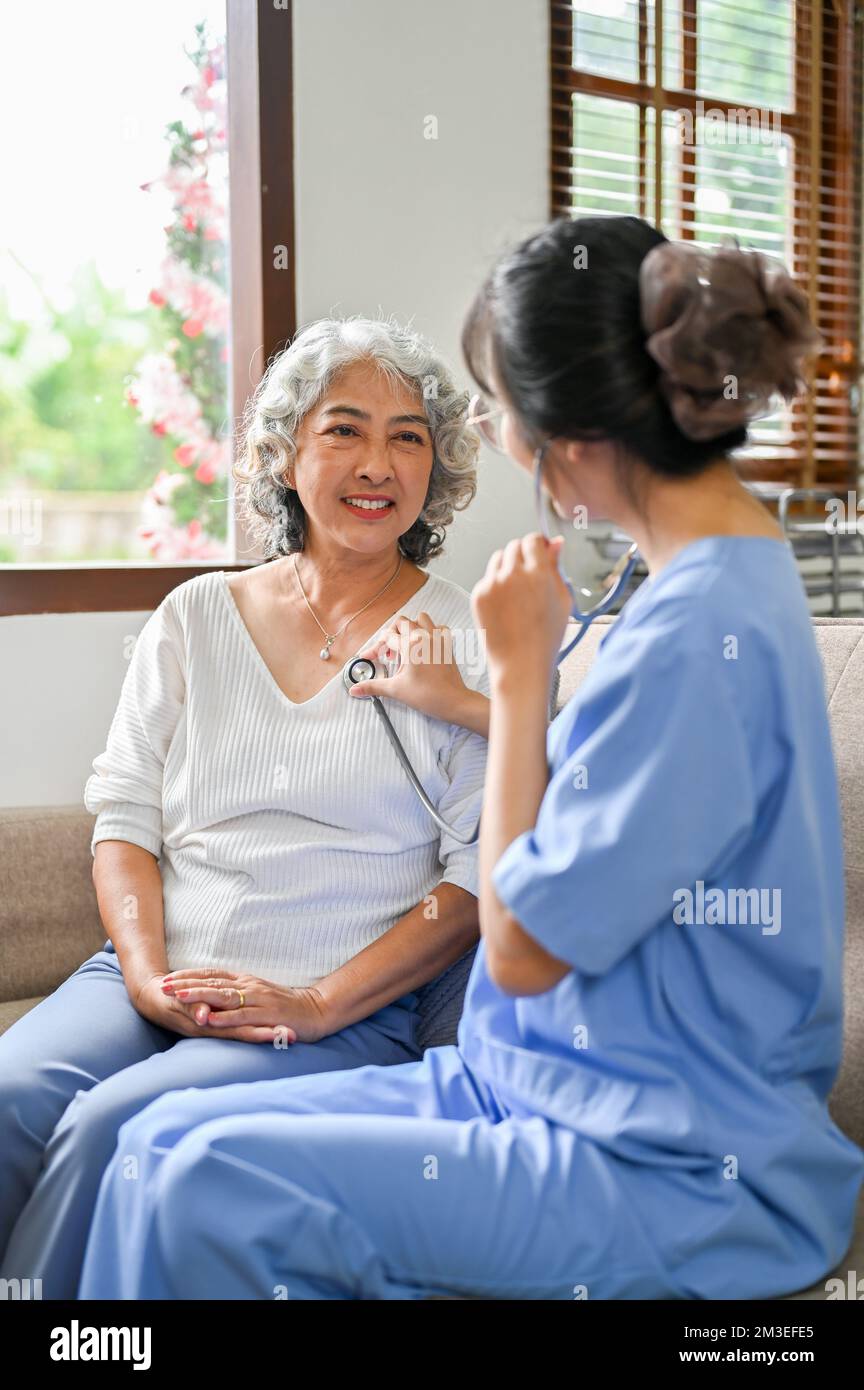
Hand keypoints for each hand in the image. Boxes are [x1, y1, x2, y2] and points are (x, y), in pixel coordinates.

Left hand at [160, 969, 329, 1043]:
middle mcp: (251, 986)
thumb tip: (217, 993)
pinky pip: (244, 1015)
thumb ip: (240, 993)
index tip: (169, 977)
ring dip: (201, 995)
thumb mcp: (260, 994)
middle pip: (214, 981)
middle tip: (164, 985)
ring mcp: (260, 999)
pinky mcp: (269, 1015)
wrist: (318, 1010)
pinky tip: (210, 1018)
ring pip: (225, 995)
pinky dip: (226, 1016)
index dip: (190, 975)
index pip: (213, 974)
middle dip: (187, 983)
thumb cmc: (288, 1006)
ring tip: (180, 997)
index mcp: (247, 981)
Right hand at [348, 612, 470, 722]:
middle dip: (390, 635)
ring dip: (409, 629)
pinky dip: (429, 632)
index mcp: (411, 644)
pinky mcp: (447, 644)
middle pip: (401, 622)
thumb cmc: (428, 695)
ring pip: (421, 619)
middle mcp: (425, 636)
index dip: (374, 649)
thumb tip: (355, 690)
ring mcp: (438, 638)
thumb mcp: (396, 689)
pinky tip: (423, 646)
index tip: (368, 658)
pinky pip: (438, 627)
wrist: (454, 702)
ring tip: (404, 647)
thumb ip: (373, 686)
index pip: (386, 639)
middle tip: (387, 654)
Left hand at [471, 533, 571, 683]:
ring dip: (508, 567)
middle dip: (523, 555)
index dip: (539, 545)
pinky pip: (487, 578)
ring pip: (498, 558)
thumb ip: (557, 567)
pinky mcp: (478, 595)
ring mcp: (492, 584)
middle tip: (530, 576)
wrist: (520, 663)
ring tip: (518, 593)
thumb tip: (556, 543)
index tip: (541, 552)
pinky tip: (506, 606)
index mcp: (538, 574)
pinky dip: (496, 585)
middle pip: (514, 546)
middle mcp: (513, 575)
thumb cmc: (546, 637)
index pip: (533, 540)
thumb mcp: (563, 600)